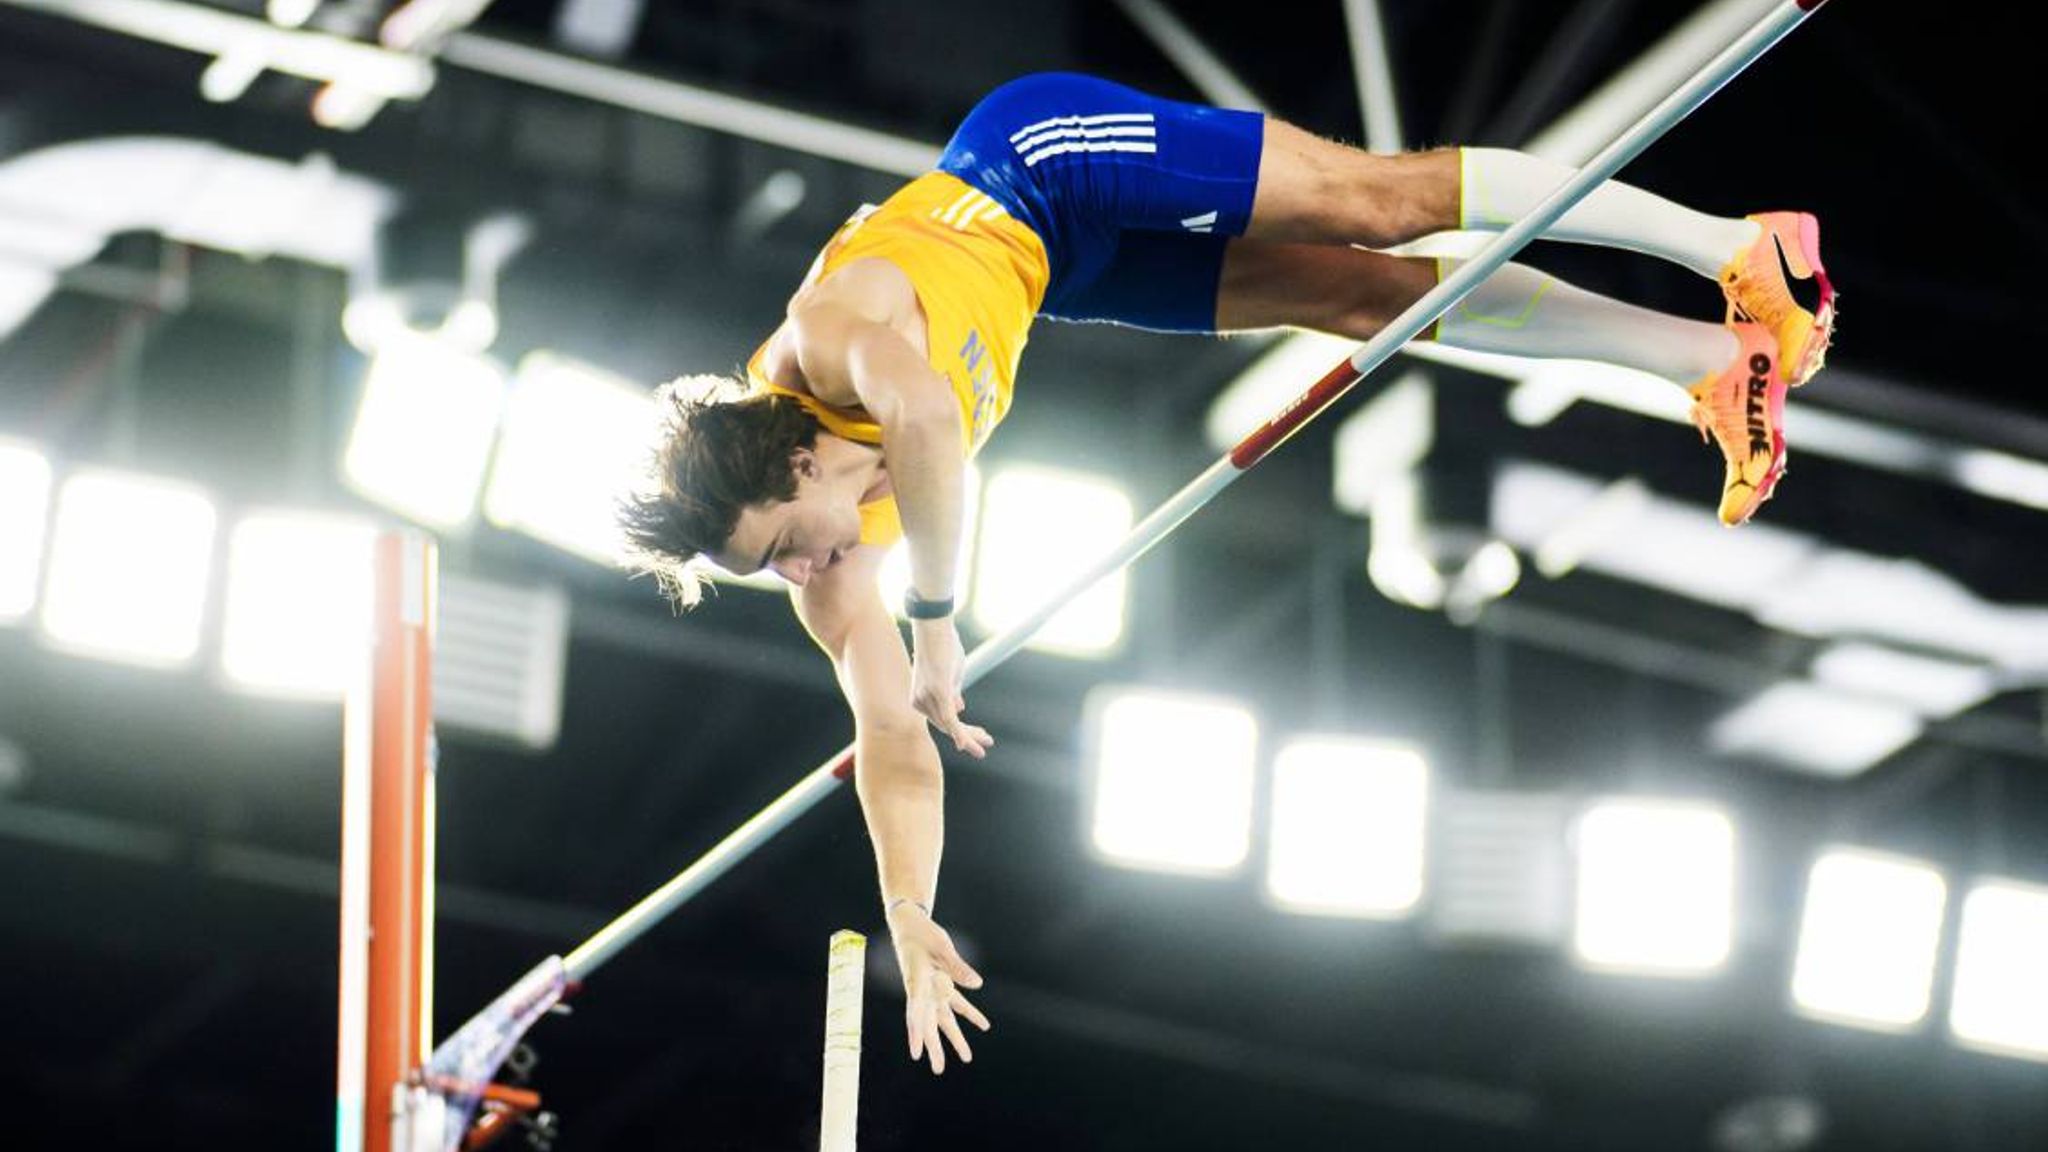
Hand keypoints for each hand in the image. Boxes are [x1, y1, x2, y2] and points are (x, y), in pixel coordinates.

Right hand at [886, 902, 989, 1074]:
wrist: (910, 924)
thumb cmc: (922, 933)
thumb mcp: (941, 946)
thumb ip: (957, 966)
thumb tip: (977, 985)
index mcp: (916, 982)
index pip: (915, 1011)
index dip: (915, 1033)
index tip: (916, 1052)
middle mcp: (923, 991)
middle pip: (928, 1024)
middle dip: (933, 1047)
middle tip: (937, 1070)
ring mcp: (932, 990)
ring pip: (943, 1019)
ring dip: (954, 1038)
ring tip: (966, 1058)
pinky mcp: (942, 984)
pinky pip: (957, 1003)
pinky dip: (970, 1014)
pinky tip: (984, 1025)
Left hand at [909, 617, 992, 758]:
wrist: (934, 628)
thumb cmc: (942, 647)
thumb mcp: (949, 675)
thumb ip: (952, 693)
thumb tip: (961, 709)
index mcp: (920, 699)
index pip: (943, 721)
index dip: (962, 730)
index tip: (980, 734)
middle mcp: (919, 702)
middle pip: (946, 727)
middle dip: (968, 737)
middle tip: (985, 746)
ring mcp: (927, 698)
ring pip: (950, 726)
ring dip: (970, 736)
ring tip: (987, 742)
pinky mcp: (938, 691)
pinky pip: (949, 719)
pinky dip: (960, 733)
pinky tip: (966, 744)